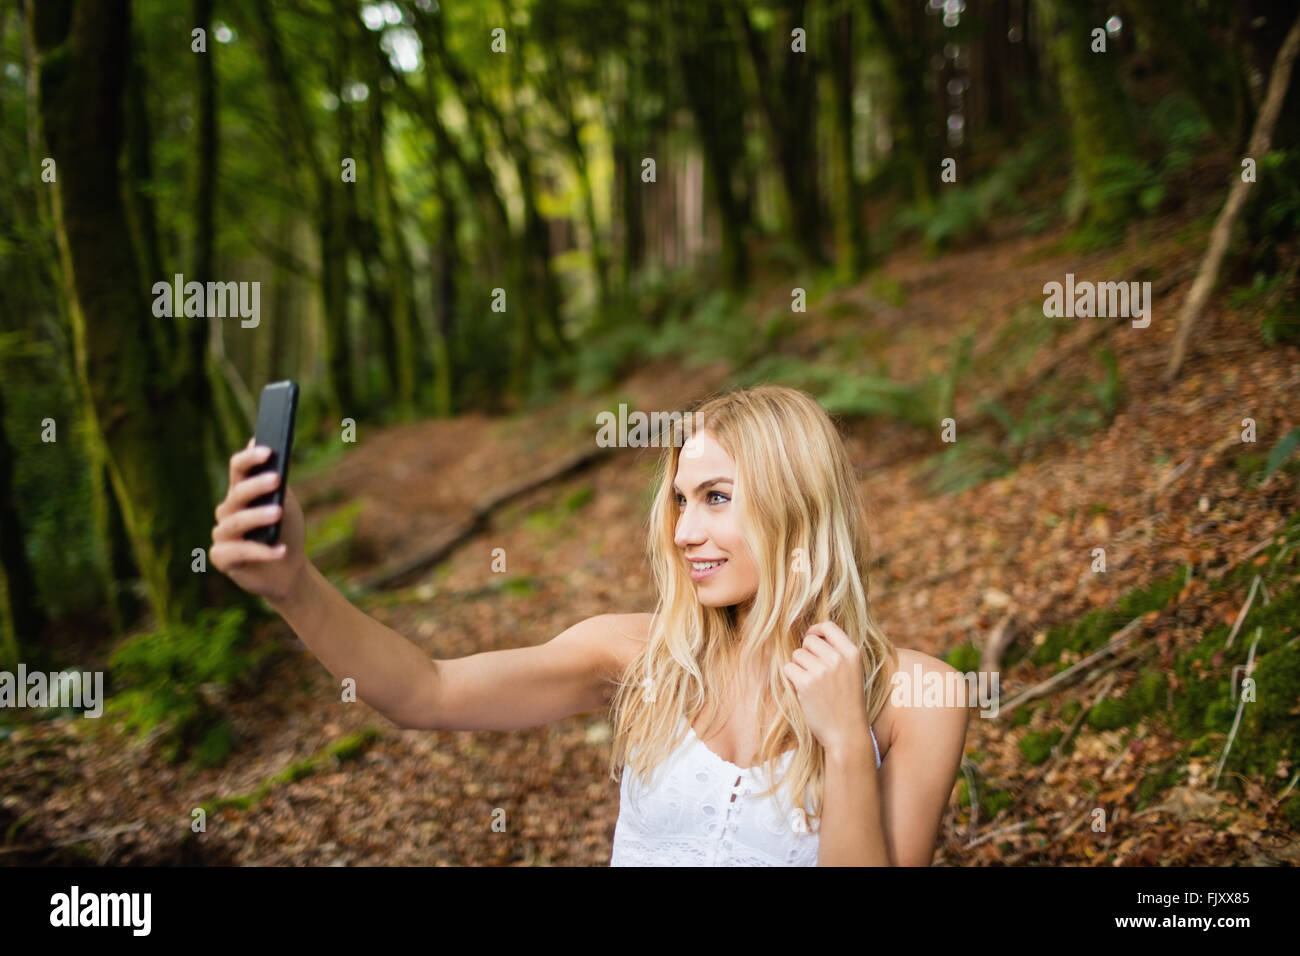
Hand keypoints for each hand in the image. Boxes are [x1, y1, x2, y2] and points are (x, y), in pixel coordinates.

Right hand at [211, 438, 307, 603]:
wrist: (289, 569)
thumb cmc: (285, 531)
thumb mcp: (286, 505)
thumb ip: (277, 483)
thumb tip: (268, 448)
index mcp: (240, 492)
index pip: (237, 468)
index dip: (249, 458)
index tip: (268, 450)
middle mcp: (227, 511)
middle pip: (236, 494)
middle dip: (256, 485)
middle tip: (277, 479)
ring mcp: (222, 534)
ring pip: (236, 522)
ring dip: (258, 516)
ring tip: (279, 512)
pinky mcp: (221, 558)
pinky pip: (239, 551)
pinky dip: (262, 551)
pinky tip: (281, 550)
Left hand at [783, 620, 872, 757]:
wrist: (846, 733)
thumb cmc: (847, 703)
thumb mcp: (853, 672)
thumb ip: (838, 652)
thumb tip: (813, 634)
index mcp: (852, 653)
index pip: (828, 626)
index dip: (815, 631)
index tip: (811, 639)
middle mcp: (838, 658)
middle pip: (809, 641)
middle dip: (806, 653)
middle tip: (812, 671)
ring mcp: (822, 670)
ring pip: (797, 655)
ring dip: (799, 668)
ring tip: (811, 685)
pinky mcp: (806, 683)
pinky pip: (788, 668)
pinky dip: (792, 679)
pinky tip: (804, 691)